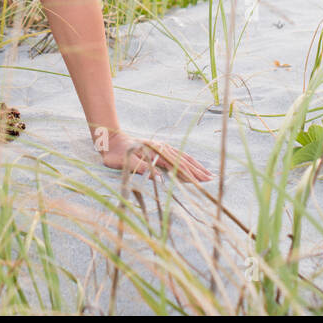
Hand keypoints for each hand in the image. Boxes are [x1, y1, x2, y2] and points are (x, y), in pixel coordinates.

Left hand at [98, 130, 213, 181]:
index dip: (189, 174)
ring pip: (183, 156)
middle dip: (197, 171)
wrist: (111, 140)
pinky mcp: (159, 149)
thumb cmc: (116, 154)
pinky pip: (177, 154)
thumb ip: (141, 168)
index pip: (176, 165)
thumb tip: (158, 177)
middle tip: (211, 180)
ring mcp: (161, 148)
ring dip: (196, 165)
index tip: (200, 182)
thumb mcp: (125, 162)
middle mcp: (161, 149)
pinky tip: (194, 165)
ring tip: (208, 174)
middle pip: (183, 160)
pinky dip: (188, 160)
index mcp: (155, 153)